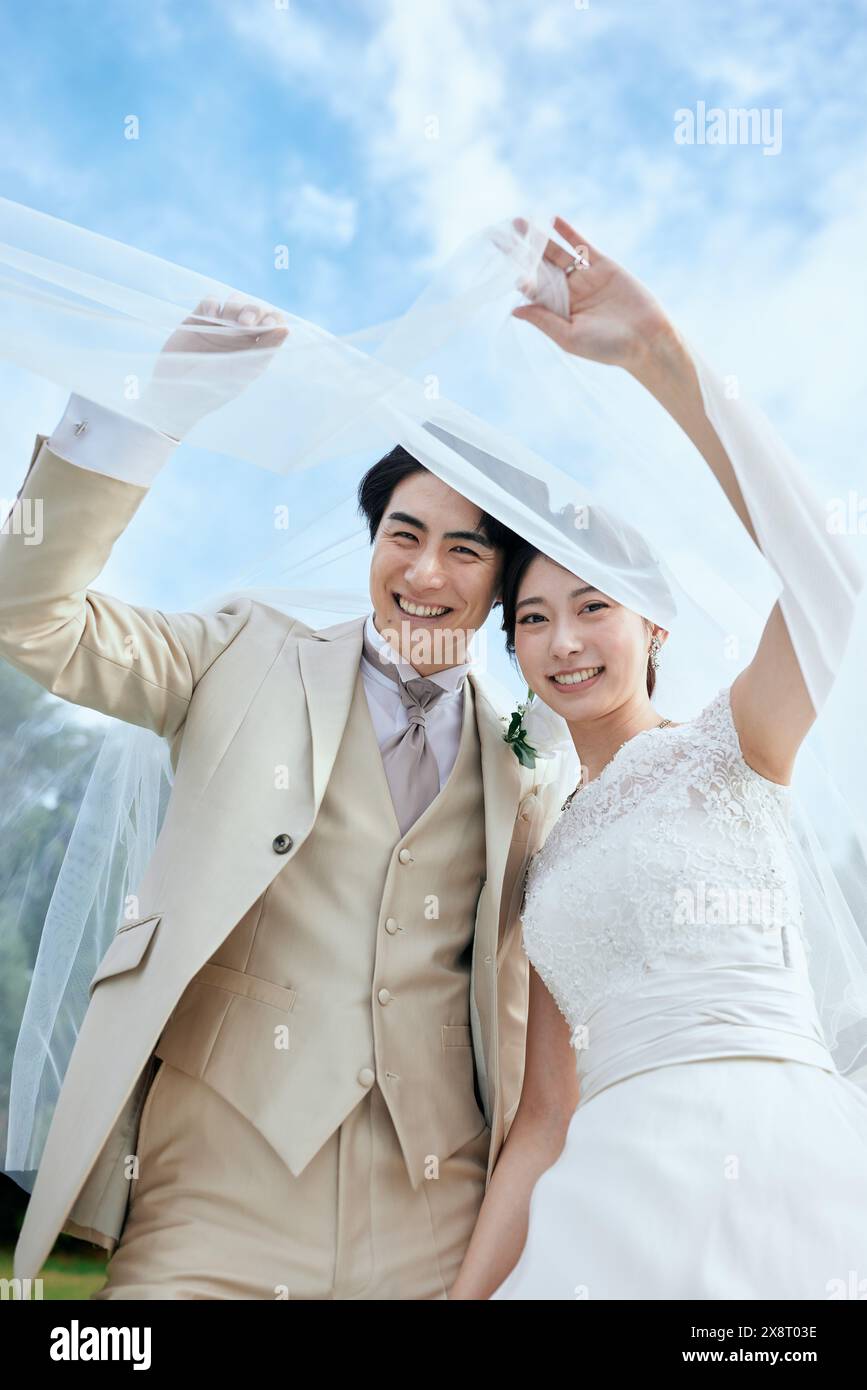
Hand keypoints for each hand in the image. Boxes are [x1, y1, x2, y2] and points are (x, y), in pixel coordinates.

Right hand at [142, 295, 289, 437]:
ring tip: (225, 322)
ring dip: (234, 306)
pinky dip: (212, 304)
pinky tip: (210, 318)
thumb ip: (267, 347)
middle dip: (253, 310)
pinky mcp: (198, 320)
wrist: (178, 390)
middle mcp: (240, 335)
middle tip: (245, 324)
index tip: (268, 324)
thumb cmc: (215, 385)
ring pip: (234, 300)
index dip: (273, 317)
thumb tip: (288, 328)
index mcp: (256, 346)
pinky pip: (210, 301)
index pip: (272, 322)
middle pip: (254, 307)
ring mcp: (219, 326)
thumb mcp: (245, 368)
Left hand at [511, 216, 672, 371]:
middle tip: (498, 236)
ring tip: (519, 223)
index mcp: (558, 312)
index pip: (533, 290)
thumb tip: (514, 309)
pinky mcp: (603, 265)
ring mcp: (585, 277)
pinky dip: (568, 232)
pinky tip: (552, 220)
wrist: (647, 339)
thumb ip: (543, 320)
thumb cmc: (607, 347)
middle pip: (540, 268)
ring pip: (557, 253)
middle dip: (520, 253)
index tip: (500, 265)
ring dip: (538, 238)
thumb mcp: (569, 337)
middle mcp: (569, 293)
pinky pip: (582, 245)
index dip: (518, 276)